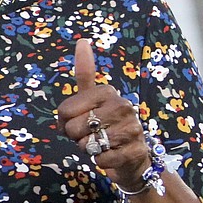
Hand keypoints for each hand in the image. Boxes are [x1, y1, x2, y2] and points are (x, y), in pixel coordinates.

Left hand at [59, 37, 149, 190]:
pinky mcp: (137, 150)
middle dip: (76, 137)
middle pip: (74, 128)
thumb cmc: (105, 126)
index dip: (65, 122)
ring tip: (102, 145)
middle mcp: (123, 106)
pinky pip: (102, 159)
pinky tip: (111, 155)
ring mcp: (133, 128)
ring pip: (87, 144)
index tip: (80, 121)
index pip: (65, 111)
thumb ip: (85, 74)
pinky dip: (101, 161)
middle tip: (91, 136)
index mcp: (108, 92)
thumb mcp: (92, 100)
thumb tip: (82, 40)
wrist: (130, 157)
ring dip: (88, 149)